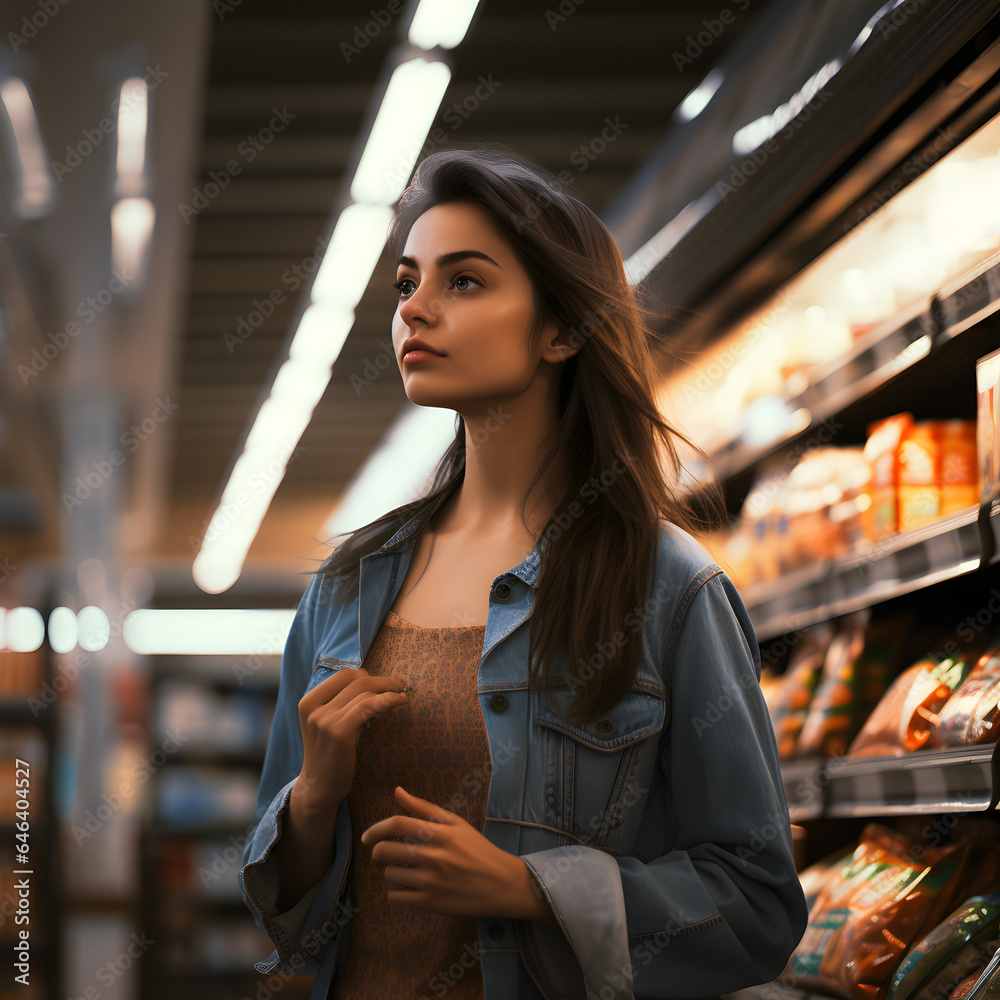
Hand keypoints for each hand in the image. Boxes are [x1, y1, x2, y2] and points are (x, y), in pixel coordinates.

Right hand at [296, 667, 408, 808]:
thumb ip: (341, 703)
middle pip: (355, 680)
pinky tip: (401, 700)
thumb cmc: (329, 754)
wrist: (318, 788)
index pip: (343, 675)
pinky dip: (388, 699)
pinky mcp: (339, 732)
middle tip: (401, 684)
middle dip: (382, 680)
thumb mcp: (327, 723)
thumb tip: (370, 679)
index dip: (366, 674)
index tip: (384, 681)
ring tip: (402, 694)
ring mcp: (324, 720)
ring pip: (364, 691)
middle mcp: (313, 708)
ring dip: (389, 689)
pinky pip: (368, 706)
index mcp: (308, 702)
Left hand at [360, 786, 556, 924]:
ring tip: (406, 871)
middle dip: (379, 852)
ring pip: (390, 875)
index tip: (367, 837)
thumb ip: (423, 807)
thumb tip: (397, 791)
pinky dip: (396, 893)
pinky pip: (395, 897)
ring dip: (392, 872)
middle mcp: (434, 855)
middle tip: (384, 854)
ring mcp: (431, 881)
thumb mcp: (455, 823)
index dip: (376, 829)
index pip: (398, 824)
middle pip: (386, 851)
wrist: (501, 884)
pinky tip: (409, 888)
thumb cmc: (477, 850)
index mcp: (440, 833)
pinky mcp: (431, 903)